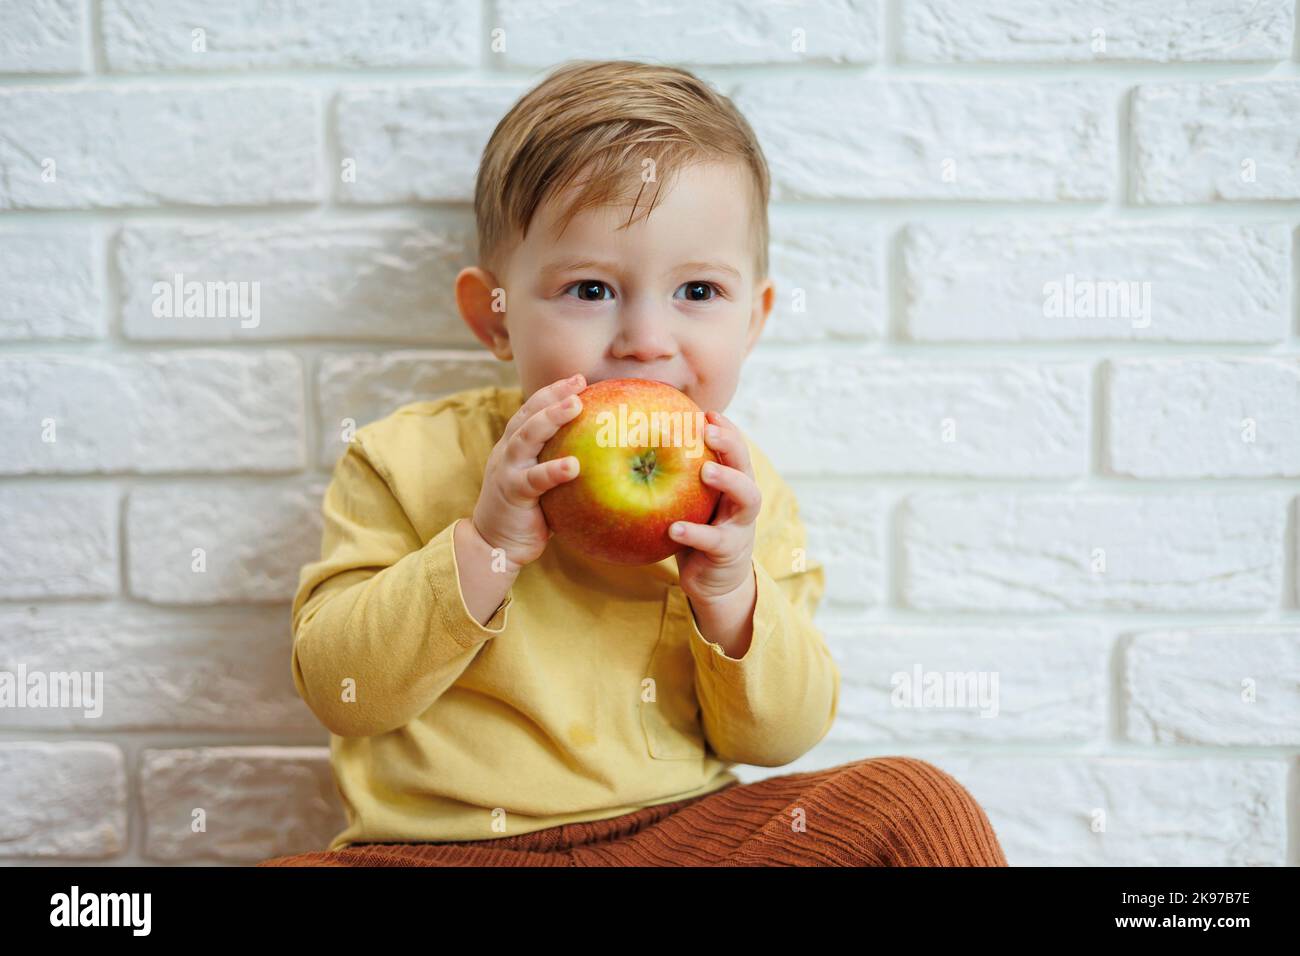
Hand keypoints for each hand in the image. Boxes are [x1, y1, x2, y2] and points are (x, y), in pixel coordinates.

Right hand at [470, 373, 585, 570]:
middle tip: (579, 383)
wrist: (493, 544)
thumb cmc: (528, 512)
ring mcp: (507, 470)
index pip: (532, 409)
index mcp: (515, 445)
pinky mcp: (511, 493)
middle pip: (528, 414)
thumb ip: (559, 463)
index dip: (553, 391)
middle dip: (553, 395)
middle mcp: (508, 452)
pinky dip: (552, 470)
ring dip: (550, 419)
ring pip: (526, 437)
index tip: (579, 380)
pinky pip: (533, 479)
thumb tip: (605, 454)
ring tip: (575, 406)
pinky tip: (573, 466)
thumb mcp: (542, 482)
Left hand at [668, 410, 760, 605]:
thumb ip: (676, 478)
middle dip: (731, 444)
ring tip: (706, 471)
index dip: (726, 429)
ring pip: (747, 498)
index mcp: (733, 484)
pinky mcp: (728, 552)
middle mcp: (742, 501)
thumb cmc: (697, 531)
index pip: (735, 449)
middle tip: (709, 431)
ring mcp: (740, 526)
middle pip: (746, 465)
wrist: (715, 582)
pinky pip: (714, 540)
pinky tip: (674, 528)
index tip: (707, 412)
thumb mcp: (690, 503)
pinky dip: (695, 533)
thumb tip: (636, 444)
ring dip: (728, 480)